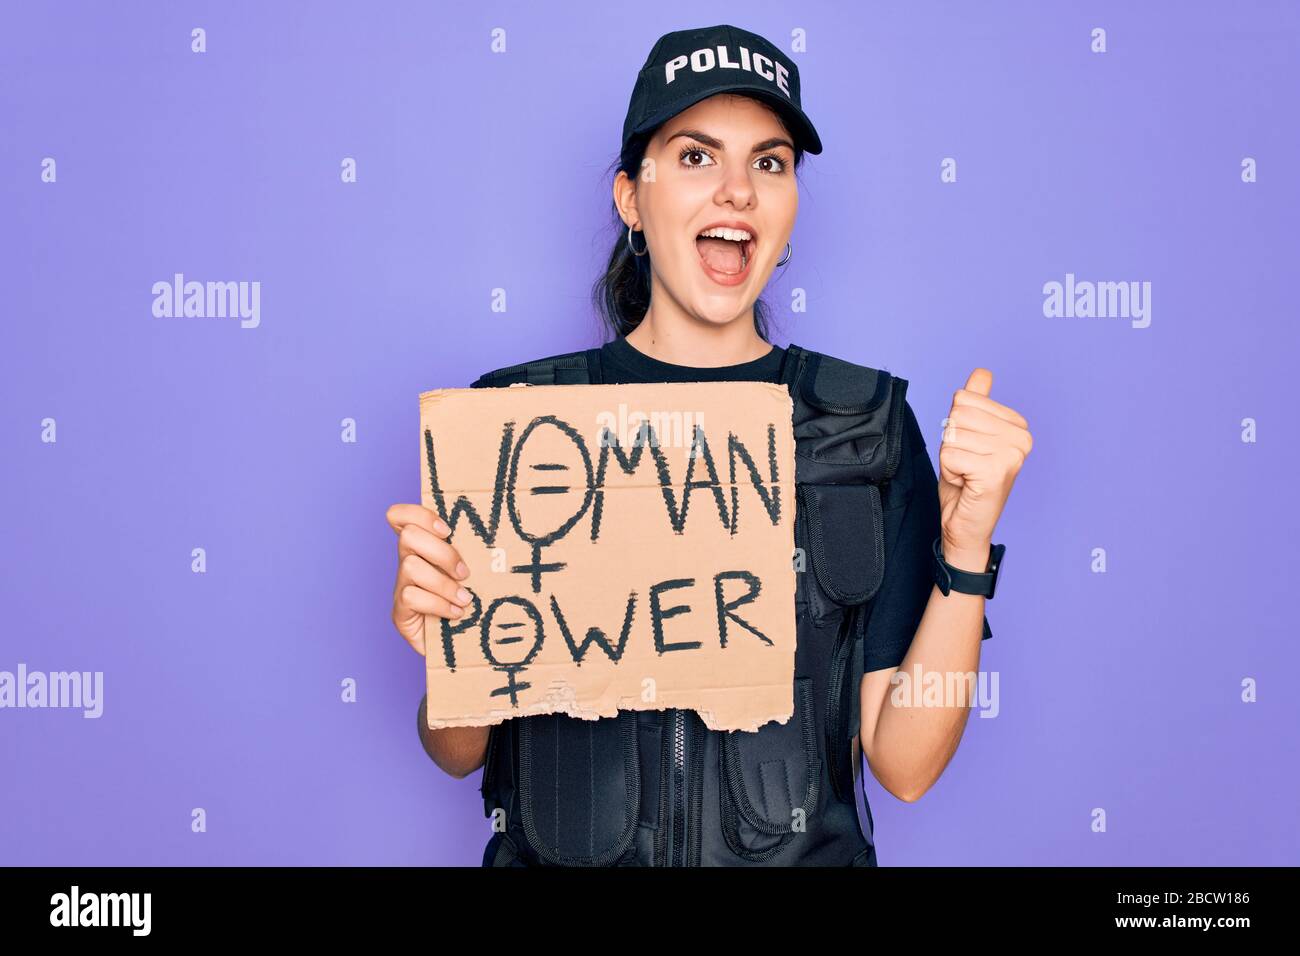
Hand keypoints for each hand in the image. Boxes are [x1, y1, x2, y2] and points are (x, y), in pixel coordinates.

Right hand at [386, 503, 473, 655]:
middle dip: (442, 552)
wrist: (457, 644)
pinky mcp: (399, 611)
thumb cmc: (469, 599)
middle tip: (465, 572)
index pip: (400, 516)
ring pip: (411, 567)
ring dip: (443, 583)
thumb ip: (473, 553)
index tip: (447, 529)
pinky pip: (411, 596)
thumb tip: (502, 540)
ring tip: (465, 599)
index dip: (419, 515)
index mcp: (423, 546)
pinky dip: (438, 604)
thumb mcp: (472, 572)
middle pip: (409, 535)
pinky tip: (455, 613)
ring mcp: (401, 586)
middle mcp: (407, 561)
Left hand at [936, 369, 1032, 567]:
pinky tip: (966, 484)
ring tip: (966, 475)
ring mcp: (1012, 454)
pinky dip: (949, 472)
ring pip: (952, 435)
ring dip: (950, 458)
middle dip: (951, 442)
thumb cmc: (966, 482)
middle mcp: (1022, 437)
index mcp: (1018, 425)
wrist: (966, 525)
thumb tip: (982, 372)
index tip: (970, 451)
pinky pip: (950, 455)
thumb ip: (976, 403)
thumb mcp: (967, 436)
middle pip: (957, 414)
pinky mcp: (996, 471)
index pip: (964, 399)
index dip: (956, 427)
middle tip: (966, 465)